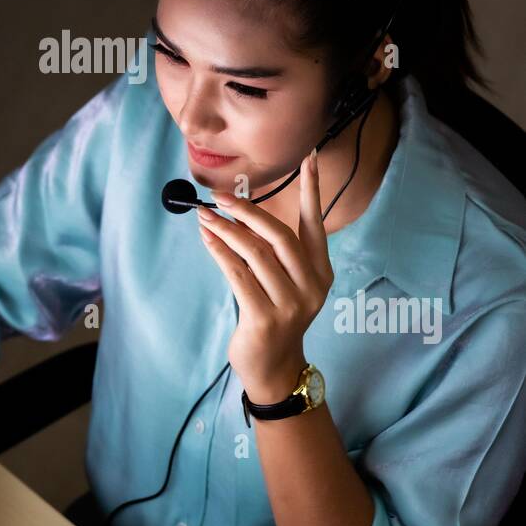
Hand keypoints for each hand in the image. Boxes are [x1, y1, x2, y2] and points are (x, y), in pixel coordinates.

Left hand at [196, 150, 333, 401]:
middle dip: (248, 211)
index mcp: (320, 271)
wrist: (274, 367)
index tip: (307, 158)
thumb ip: (270, 251)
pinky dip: (220, 253)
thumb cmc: (273, 314)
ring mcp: (291, 304)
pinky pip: (238, 275)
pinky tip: (206, 239)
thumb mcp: (282, 281)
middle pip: (280, 236)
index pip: (315, 224)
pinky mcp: (265, 318)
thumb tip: (237, 212)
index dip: (311, 190)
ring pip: (256, 254)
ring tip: (204, 216)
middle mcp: (311, 285)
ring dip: (226, 231)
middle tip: (219, 196)